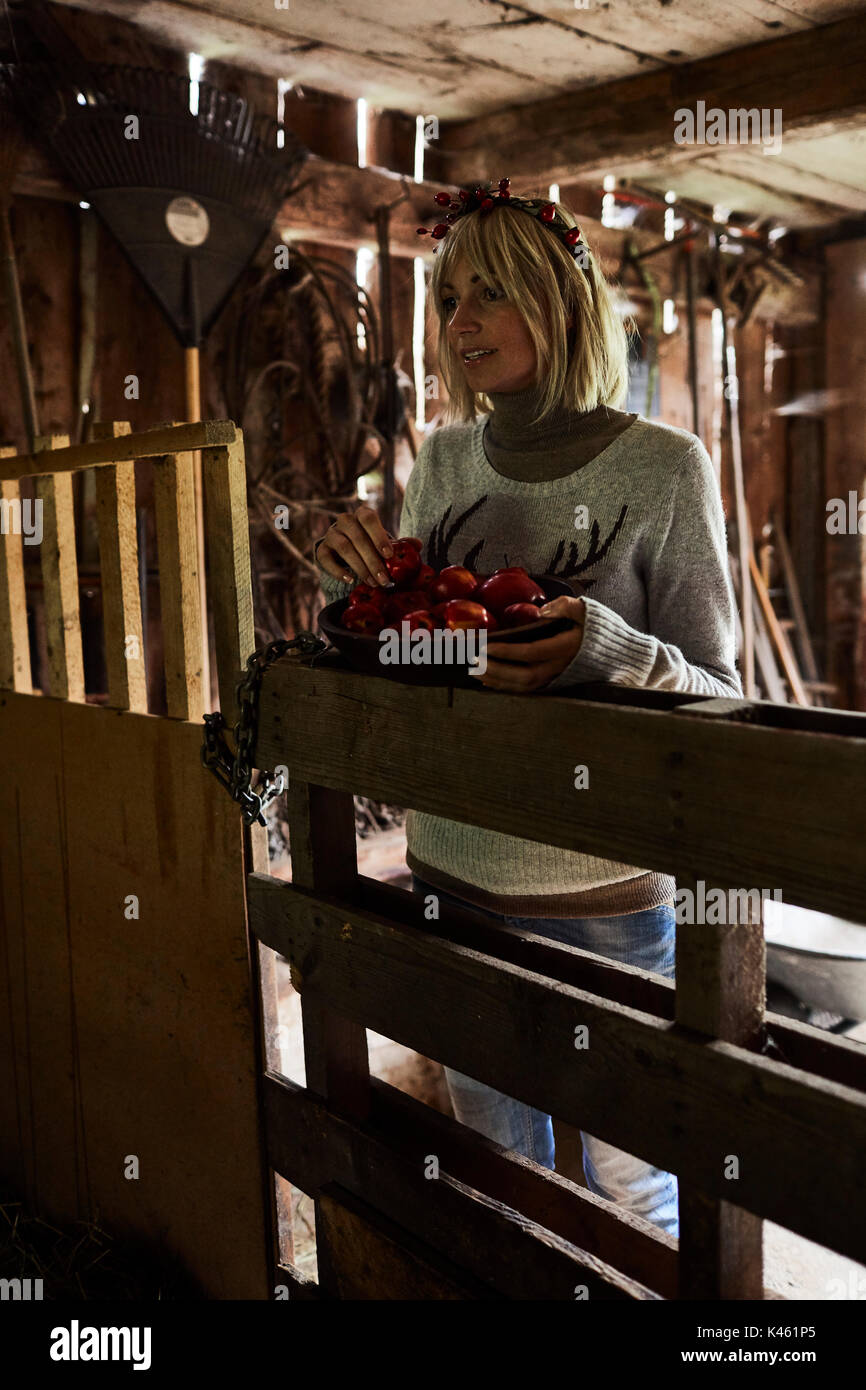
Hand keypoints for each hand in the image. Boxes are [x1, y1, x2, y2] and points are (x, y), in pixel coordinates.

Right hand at [317, 505, 415, 587]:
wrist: (346, 552)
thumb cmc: (371, 545)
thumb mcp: (385, 544)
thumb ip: (401, 544)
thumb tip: (418, 545)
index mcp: (362, 514)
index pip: (368, 518)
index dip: (379, 536)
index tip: (389, 555)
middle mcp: (345, 520)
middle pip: (357, 537)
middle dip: (372, 560)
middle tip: (384, 579)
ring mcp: (331, 534)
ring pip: (343, 547)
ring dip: (359, 567)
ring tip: (372, 582)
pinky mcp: (321, 549)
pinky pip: (326, 558)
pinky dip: (338, 570)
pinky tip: (350, 580)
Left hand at [468, 596, 585, 691]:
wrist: (614, 652)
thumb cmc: (596, 628)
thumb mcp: (584, 609)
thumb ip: (564, 607)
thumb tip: (542, 611)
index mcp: (565, 648)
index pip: (532, 652)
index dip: (508, 651)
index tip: (486, 646)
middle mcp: (559, 667)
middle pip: (523, 676)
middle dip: (496, 670)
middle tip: (475, 661)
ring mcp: (555, 678)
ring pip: (523, 686)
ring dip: (497, 680)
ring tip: (475, 671)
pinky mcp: (552, 683)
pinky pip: (526, 689)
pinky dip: (505, 686)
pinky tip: (489, 680)